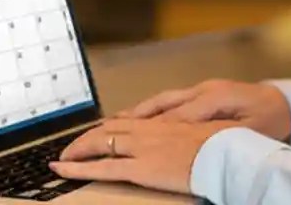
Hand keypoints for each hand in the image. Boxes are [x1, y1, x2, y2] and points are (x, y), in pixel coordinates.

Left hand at [50, 118, 238, 193]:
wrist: (227, 154)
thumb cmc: (225, 147)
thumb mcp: (209, 136)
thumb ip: (191, 137)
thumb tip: (188, 144)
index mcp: (165, 123)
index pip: (129, 121)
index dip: (111, 126)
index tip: (100, 130)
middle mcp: (149, 129)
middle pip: (110, 128)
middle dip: (88, 137)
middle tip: (73, 147)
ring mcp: (142, 147)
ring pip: (100, 142)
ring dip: (78, 149)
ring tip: (63, 158)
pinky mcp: (139, 167)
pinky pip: (101, 167)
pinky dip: (78, 167)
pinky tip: (63, 169)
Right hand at [117, 79, 290, 140]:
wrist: (288, 103)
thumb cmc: (272, 120)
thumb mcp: (251, 130)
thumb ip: (222, 131)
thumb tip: (192, 135)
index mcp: (215, 97)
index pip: (178, 117)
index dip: (153, 130)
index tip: (130, 142)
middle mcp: (202, 90)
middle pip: (161, 106)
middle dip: (132, 120)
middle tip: (104, 133)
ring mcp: (200, 89)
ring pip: (160, 101)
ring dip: (135, 113)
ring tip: (109, 125)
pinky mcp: (200, 93)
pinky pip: (167, 101)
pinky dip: (147, 110)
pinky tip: (133, 117)